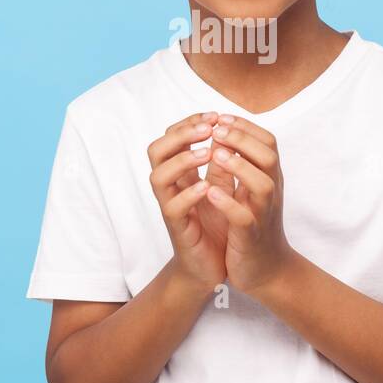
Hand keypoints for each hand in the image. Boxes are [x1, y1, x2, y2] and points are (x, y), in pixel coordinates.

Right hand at [147, 112, 227, 293]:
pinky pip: (174, 208)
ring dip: (183, 160)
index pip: (172, 137)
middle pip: (156, 150)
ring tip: (208, 153)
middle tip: (208, 128)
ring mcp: (171, 207)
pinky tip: (208, 188)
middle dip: (181, 134)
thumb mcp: (219, 187)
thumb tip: (226, 129)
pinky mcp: (178, 229)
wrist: (211, 267)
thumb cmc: (215, 225)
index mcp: (180, 174)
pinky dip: (189, 195)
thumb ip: (218, 162)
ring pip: (158, 176)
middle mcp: (170, 188)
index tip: (214, 115)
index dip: (189, 122)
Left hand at [200, 115, 296, 295]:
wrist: (266, 270)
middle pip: (268, 155)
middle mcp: (271, 192)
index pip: (267, 141)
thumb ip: (238, 163)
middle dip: (241, 139)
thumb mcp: (247, 191)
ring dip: (238, 166)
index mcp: (270, 178)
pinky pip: (244, 217)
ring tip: (214, 154)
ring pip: (261, 183)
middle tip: (216, 129)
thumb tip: (221, 131)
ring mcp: (264, 214)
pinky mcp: (252, 236)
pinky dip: (228, 203)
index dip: (245, 126)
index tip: (220, 117)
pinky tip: (210, 192)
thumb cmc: (253, 226)